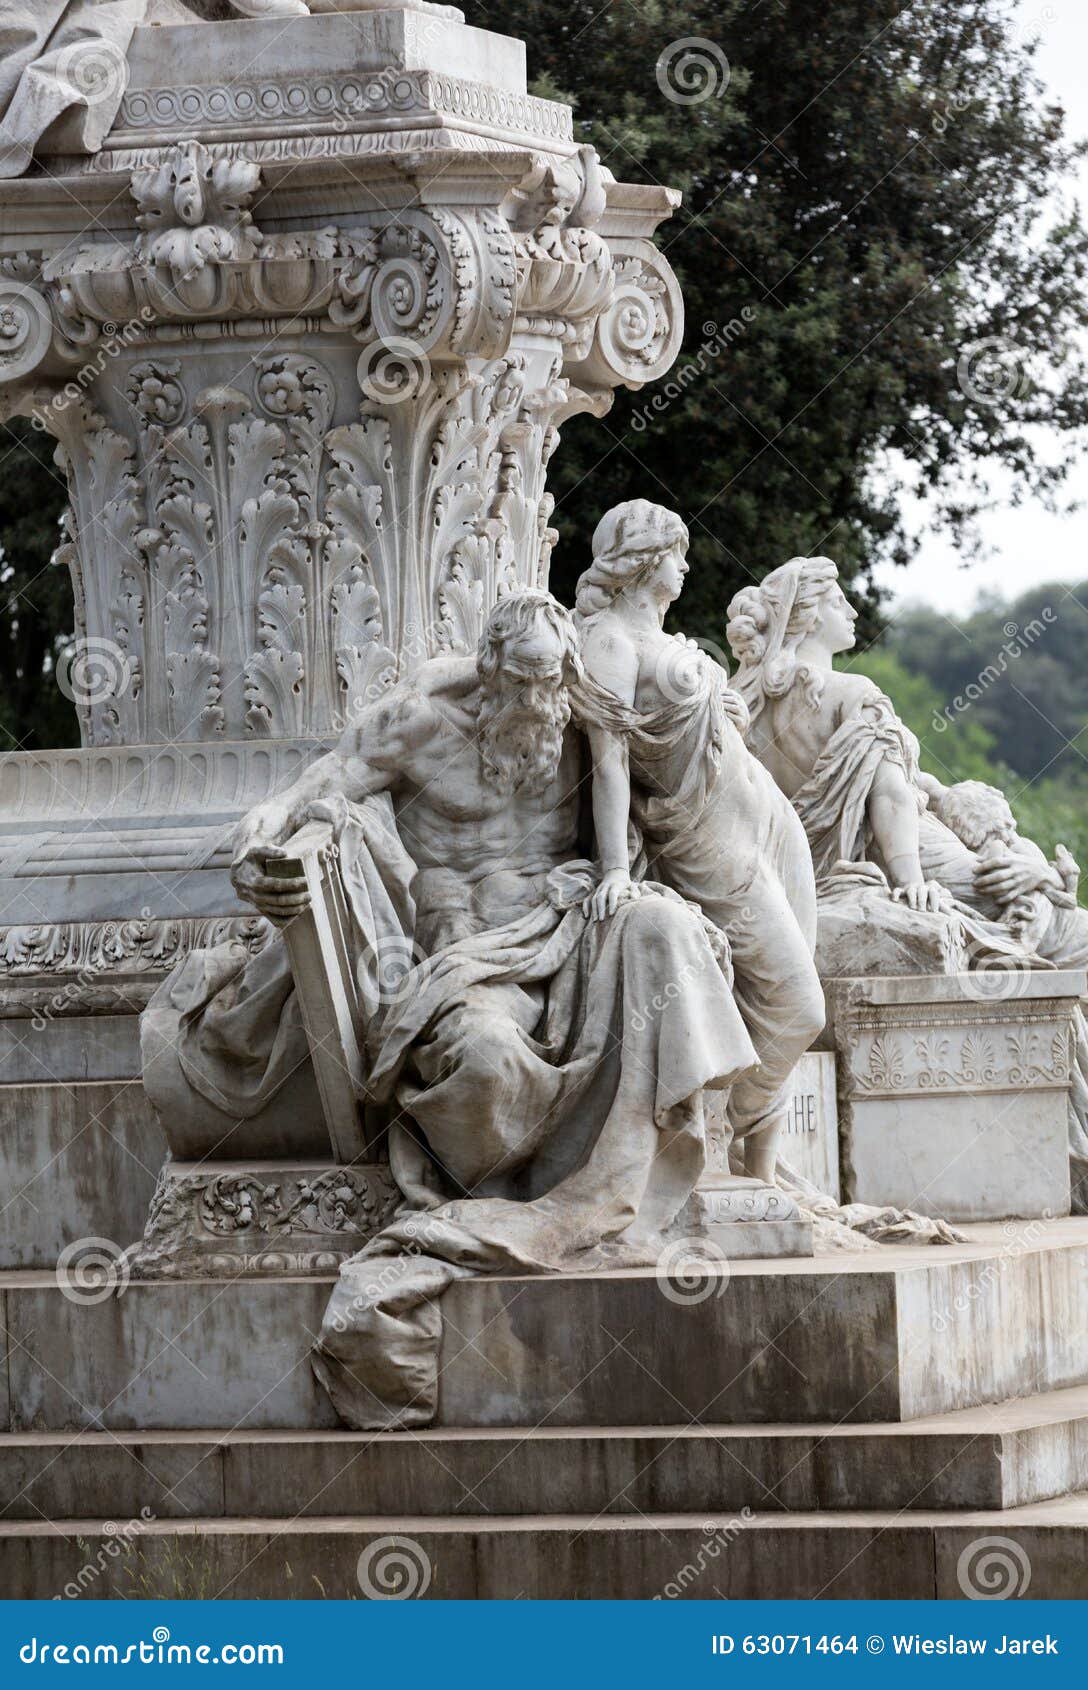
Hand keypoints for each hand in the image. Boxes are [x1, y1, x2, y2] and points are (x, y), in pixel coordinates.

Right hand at [230, 802, 310, 925]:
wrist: (239, 871)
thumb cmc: (252, 858)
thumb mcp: (257, 850)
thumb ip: (269, 850)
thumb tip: (284, 853)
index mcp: (249, 878)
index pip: (271, 884)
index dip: (288, 884)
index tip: (304, 881)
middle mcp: (249, 893)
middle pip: (273, 900)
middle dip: (293, 899)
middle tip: (309, 895)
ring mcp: (253, 903)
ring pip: (273, 911)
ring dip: (291, 910)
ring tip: (306, 905)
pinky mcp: (257, 908)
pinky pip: (270, 917)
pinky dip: (283, 919)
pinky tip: (296, 916)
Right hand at [582, 868, 638, 921]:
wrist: (615, 873)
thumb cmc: (625, 883)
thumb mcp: (632, 886)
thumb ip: (634, 892)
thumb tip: (634, 899)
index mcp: (615, 885)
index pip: (612, 894)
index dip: (612, 904)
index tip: (612, 914)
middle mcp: (605, 887)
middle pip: (600, 897)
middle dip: (600, 909)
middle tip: (601, 920)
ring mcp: (598, 889)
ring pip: (593, 899)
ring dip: (594, 910)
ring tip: (595, 921)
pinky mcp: (594, 892)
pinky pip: (587, 899)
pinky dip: (585, 907)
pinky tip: (586, 916)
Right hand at [892, 878, 948, 913]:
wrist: (914, 889)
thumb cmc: (927, 899)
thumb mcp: (935, 901)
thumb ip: (942, 906)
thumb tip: (952, 915)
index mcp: (930, 890)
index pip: (934, 893)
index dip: (934, 901)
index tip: (934, 911)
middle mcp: (920, 888)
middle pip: (922, 891)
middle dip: (922, 900)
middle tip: (922, 911)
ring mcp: (910, 889)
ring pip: (911, 890)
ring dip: (912, 898)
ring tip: (913, 908)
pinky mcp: (900, 891)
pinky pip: (896, 890)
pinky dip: (895, 894)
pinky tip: (894, 901)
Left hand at [973, 857, 1042, 904]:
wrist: (1042, 872)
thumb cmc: (1022, 862)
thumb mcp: (1013, 854)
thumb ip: (997, 854)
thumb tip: (977, 858)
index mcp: (1012, 860)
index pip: (996, 862)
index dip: (984, 866)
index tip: (974, 870)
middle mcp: (1015, 870)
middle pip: (998, 876)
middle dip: (984, 880)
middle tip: (974, 883)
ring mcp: (1018, 881)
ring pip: (1002, 887)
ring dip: (989, 890)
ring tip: (980, 891)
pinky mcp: (1021, 889)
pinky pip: (1010, 896)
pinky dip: (1002, 899)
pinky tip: (994, 900)